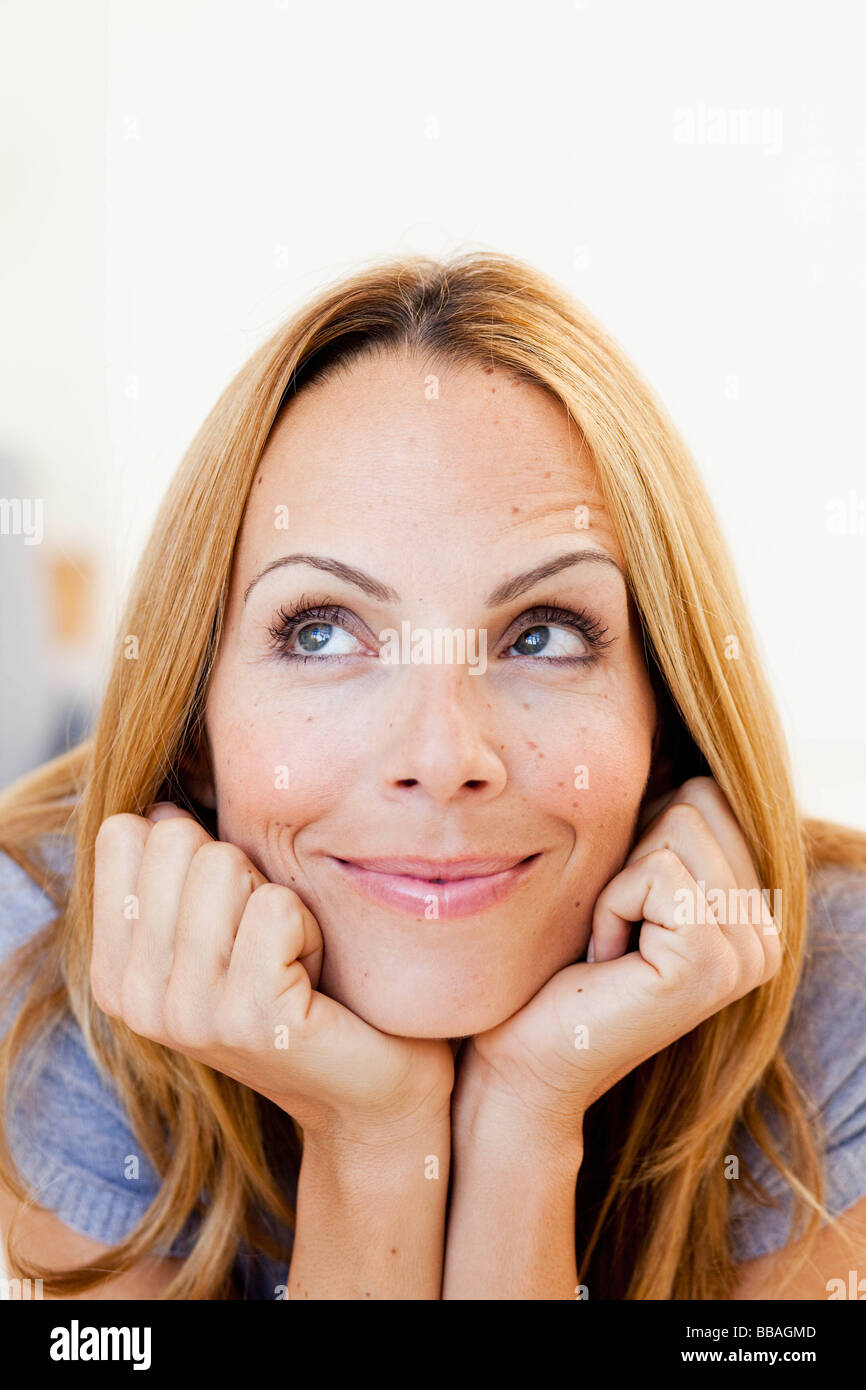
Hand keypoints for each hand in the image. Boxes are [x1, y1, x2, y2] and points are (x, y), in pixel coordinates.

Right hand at [91, 803, 453, 1144]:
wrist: (368, 1094)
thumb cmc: (300, 987)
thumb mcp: (219, 927)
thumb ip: (179, 873)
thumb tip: (165, 804)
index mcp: (115, 970)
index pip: (124, 832)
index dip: (196, 851)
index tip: (229, 917)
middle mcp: (134, 995)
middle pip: (177, 840)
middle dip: (242, 874)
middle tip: (267, 943)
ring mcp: (186, 1011)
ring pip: (225, 866)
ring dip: (279, 904)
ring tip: (290, 963)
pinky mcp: (247, 1017)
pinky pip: (278, 908)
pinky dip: (311, 930)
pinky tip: (313, 984)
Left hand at [451, 777, 781, 1136]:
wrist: (525, 1057)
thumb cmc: (560, 962)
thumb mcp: (623, 876)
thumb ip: (661, 822)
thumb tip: (663, 735)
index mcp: (754, 910)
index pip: (710, 792)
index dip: (643, 830)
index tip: (623, 903)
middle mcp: (767, 934)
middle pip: (696, 801)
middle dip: (632, 852)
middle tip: (615, 926)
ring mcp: (749, 953)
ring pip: (675, 827)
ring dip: (618, 881)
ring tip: (610, 945)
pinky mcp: (710, 964)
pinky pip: (654, 871)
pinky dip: (610, 905)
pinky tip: (605, 960)